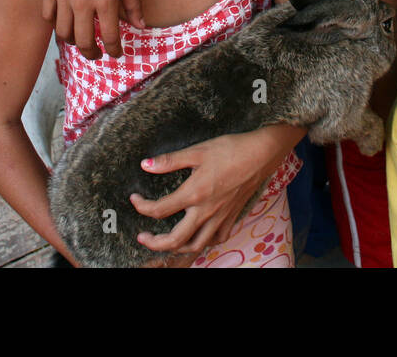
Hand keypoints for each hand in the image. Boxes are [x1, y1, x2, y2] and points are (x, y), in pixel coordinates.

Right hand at [42, 0, 143, 58]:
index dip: (115, 50)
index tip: (117, 53)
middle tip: (97, 54)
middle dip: (92, 53)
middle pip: (84, 41)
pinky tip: (64, 22)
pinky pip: (48, 15)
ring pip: (63, 32)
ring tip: (81, 40)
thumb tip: (140, 26)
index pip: (110, 38)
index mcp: (105, 1)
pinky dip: (55, 23)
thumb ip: (133, 5)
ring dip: (73, 41)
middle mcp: (82, 2)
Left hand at [129, 126, 295, 257]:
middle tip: (143, 237)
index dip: (141, 207)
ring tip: (167, 241)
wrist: (262, 154)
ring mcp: (220, 217)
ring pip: (196, 244)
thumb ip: (170, 161)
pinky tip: (199, 234)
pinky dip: (205, 241)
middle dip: (155, 242)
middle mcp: (206, 211)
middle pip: (175, 239)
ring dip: (178, 247)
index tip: (134, 199)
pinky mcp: (232, 216)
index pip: (159, 210)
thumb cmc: (230, 149)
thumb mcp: (197, 151)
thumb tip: (145, 165)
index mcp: (194, 194)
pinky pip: (217, 238)